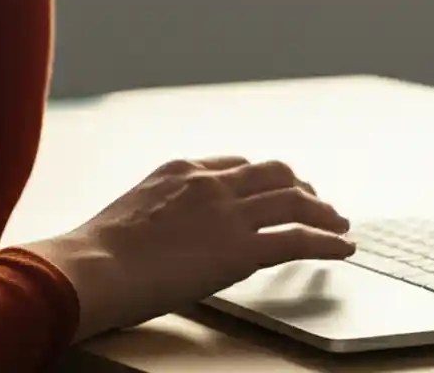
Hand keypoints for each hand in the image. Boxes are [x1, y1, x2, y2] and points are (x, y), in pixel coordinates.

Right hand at [22, 157, 354, 339]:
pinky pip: (298, 239)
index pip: (236, 165)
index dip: (262, 179)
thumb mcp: (131, 214)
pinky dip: (327, 242)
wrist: (90, 269)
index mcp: (181, 169)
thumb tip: (170, 237)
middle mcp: (211, 183)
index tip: (273, 189)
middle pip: (274, 173)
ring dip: (324, 212)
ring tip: (339, 223)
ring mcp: (229, 214)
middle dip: (300, 186)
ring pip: (294, 200)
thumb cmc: (96, 255)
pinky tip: (343, 248)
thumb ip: (161, 215)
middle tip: (316, 201)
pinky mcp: (242, 249)